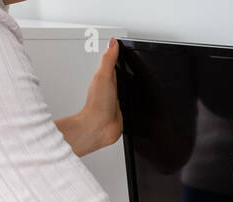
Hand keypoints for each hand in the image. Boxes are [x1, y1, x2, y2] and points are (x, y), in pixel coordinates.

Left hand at [74, 37, 122, 154]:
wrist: (99, 127)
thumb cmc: (97, 104)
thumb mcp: (104, 76)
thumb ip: (108, 59)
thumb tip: (113, 42)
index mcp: (105, 77)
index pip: (113, 61)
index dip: (118, 53)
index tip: (122, 43)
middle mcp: (110, 87)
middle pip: (120, 73)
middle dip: (125, 66)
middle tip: (128, 56)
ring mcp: (117, 99)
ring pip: (125, 86)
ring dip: (129, 82)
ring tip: (132, 74)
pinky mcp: (123, 111)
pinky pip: (130, 101)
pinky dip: (133, 98)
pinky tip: (135, 96)